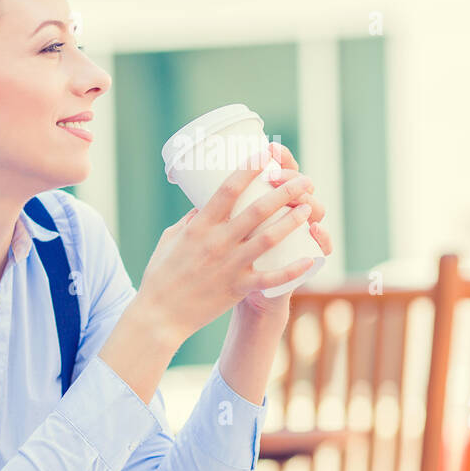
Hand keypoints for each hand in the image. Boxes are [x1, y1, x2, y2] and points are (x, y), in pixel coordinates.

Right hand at [135, 148, 318, 344]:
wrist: (159, 315)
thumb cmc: (161, 274)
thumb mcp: (171, 237)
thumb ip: (192, 219)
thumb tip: (207, 203)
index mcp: (199, 226)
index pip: (228, 189)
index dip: (249, 169)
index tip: (266, 155)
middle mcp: (217, 242)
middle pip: (257, 210)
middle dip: (284, 191)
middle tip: (303, 181)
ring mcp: (230, 265)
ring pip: (269, 238)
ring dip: (292, 221)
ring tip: (308, 208)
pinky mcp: (237, 288)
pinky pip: (271, 278)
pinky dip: (292, 270)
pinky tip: (310, 260)